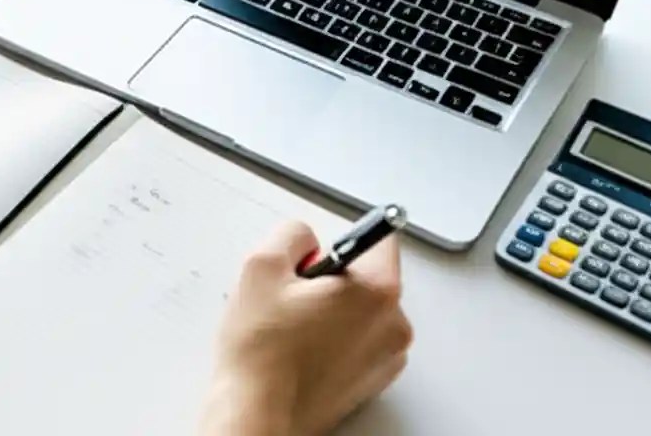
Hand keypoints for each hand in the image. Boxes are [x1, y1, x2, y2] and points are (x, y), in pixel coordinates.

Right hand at [201, 222, 411, 435]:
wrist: (258, 415)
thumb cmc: (262, 355)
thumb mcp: (262, 267)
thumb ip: (291, 234)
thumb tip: (304, 238)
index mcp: (377, 292)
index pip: (379, 238)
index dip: (339, 238)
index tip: (319, 251)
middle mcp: (392, 325)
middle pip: (367, 277)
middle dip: (330, 278)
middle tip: (292, 296)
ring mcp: (385, 357)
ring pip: (360, 310)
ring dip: (331, 310)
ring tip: (291, 327)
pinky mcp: (371, 381)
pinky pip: (357, 341)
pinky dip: (333, 339)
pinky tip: (299, 348)